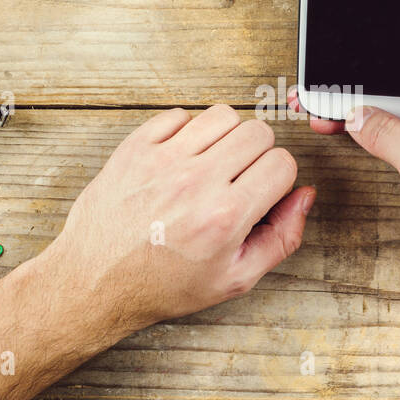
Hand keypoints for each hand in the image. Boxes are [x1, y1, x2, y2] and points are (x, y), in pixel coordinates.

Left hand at [44, 105, 314, 342]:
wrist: (95, 281)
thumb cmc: (162, 285)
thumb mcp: (234, 279)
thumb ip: (281, 237)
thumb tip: (304, 196)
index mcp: (225, 216)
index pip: (282, 163)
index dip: (280, 179)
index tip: (263, 192)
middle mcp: (195, 182)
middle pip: (258, 132)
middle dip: (258, 154)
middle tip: (240, 179)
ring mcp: (162, 160)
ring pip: (222, 115)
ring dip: (225, 137)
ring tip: (212, 164)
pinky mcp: (135, 148)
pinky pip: (178, 115)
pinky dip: (186, 132)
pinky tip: (181, 159)